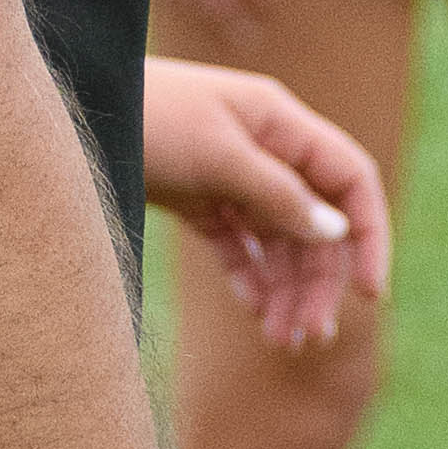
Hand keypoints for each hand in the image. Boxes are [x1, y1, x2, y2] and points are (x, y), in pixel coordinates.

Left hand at [142, 58, 388, 347]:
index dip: (370, 236)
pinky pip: (238, 246)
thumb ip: (278, 194)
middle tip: (310, 337)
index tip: (371, 295)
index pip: (350, 181)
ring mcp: (231, 175)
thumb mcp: (217, 154)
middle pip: (316, 223)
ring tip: (281, 341)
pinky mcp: (198, 199)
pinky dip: (250, 279)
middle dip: (319, 281)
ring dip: (286, 291)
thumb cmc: (146, 116)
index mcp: (280, 123)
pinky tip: (253, 312)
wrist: (76, 107)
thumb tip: (337, 233)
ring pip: (278, 242)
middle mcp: (264, 150)